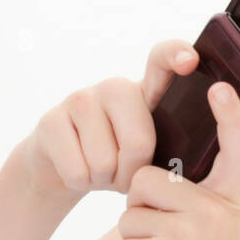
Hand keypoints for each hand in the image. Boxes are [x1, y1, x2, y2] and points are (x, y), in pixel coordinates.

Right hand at [17, 39, 200, 200]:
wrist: (66, 169)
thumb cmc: (120, 161)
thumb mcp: (149, 155)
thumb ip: (170, 149)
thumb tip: (172, 167)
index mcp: (147, 93)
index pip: (162, 62)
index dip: (175, 56)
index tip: (189, 61)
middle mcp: (115, 88)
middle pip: (138, 143)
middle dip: (132, 174)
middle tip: (123, 174)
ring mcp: (81, 99)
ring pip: (104, 164)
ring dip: (104, 181)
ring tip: (101, 170)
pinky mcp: (51, 120)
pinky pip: (77, 172)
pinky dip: (82, 184)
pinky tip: (79, 171)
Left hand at [113, 80, 239, 239]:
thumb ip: (205, 208)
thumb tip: (156, 180)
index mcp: (230, 206)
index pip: (236, 151)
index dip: (228, 117)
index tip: (216, 87)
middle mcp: (213, 214)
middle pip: (146, 181)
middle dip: (141, 209)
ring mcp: (185, 234)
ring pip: (128, 215)